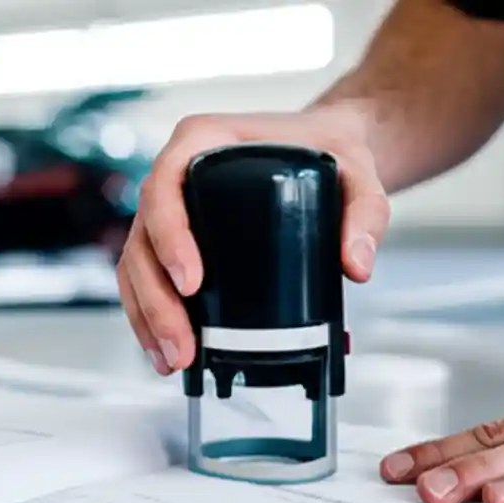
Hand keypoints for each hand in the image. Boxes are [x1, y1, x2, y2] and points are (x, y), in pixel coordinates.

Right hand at [115, 105, 389, 374]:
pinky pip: (148, 278)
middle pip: (143, 238)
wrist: (326, 148)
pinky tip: (166, 351)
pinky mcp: (177, 239)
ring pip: (137, 265)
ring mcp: (172, 209)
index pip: (166, 187)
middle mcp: (177, 173)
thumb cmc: (329, 148)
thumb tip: (357, 266)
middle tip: (184, 346)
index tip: (191, 282)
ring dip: (147, 318)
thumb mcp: (357, 171)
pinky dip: (151, 317)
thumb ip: (365, 212)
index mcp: (203, 140)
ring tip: (173, 361)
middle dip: (156, 300)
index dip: (169, 236)